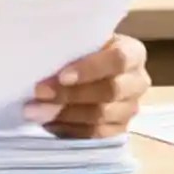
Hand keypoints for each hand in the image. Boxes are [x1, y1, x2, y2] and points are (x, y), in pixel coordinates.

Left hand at [24, 34, 150, 138]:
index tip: (62, 76)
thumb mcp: (81, 38)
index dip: (91, 69)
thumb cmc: (82, 49)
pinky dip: (70, 129)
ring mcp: (130, 108)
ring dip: (64, 114)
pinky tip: (48, 122)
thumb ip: (71, 44)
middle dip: (70, 94)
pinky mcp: (119, 129)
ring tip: (35, 110)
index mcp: (133, 52)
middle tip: (39, 93)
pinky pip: (95, 134)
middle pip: (109, 91)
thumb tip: (41, 52)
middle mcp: (137, 81)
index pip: (118, 60)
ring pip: (100, 115)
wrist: (90, 69)